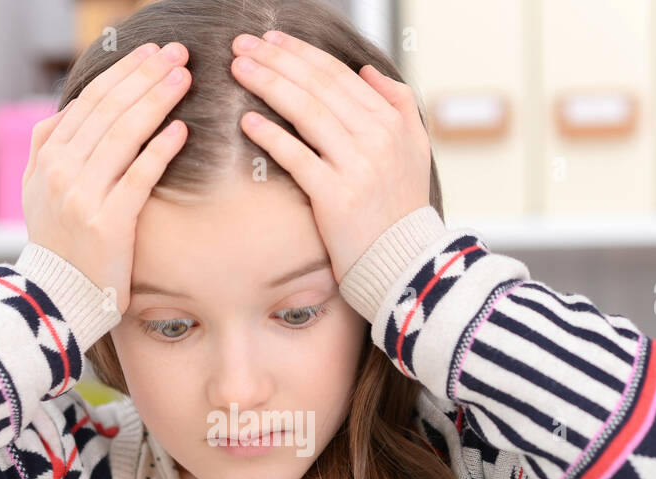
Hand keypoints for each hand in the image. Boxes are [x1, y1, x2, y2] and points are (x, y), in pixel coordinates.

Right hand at [21, 41, 191, 315]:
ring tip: (184, 77)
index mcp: (47, 159)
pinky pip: (138, 177)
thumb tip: (69, 109)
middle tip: (177, 53)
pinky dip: (159, 150)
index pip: (89, 102)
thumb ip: (49, 148)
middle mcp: (61, 173)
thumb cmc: (59, 245)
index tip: (150, 54)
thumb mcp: (38, 192)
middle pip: (108, 110)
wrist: (55, 299)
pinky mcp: (108, 224)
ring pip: (123, 135)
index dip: (121, 73)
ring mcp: (83, 197)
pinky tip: (180, 130)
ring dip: (156, 100)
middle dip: (145, 76)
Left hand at [230, 30, 431, 286]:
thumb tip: (367, 71)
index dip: (301, 53)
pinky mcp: (336, 197)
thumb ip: (399, 103)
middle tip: (243, 44)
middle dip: (276, 60)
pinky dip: (271, 136)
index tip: (271, 41)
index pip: (339, 74)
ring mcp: (357, 166)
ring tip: (239, 69)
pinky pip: (297, 157)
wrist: (405, 261)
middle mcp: (376, 137)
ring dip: (268, 84)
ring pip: (306, 112)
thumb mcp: (415, 149)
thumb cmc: (402, 208)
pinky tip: (247, 121)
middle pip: (318, 86)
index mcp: (391, 121)